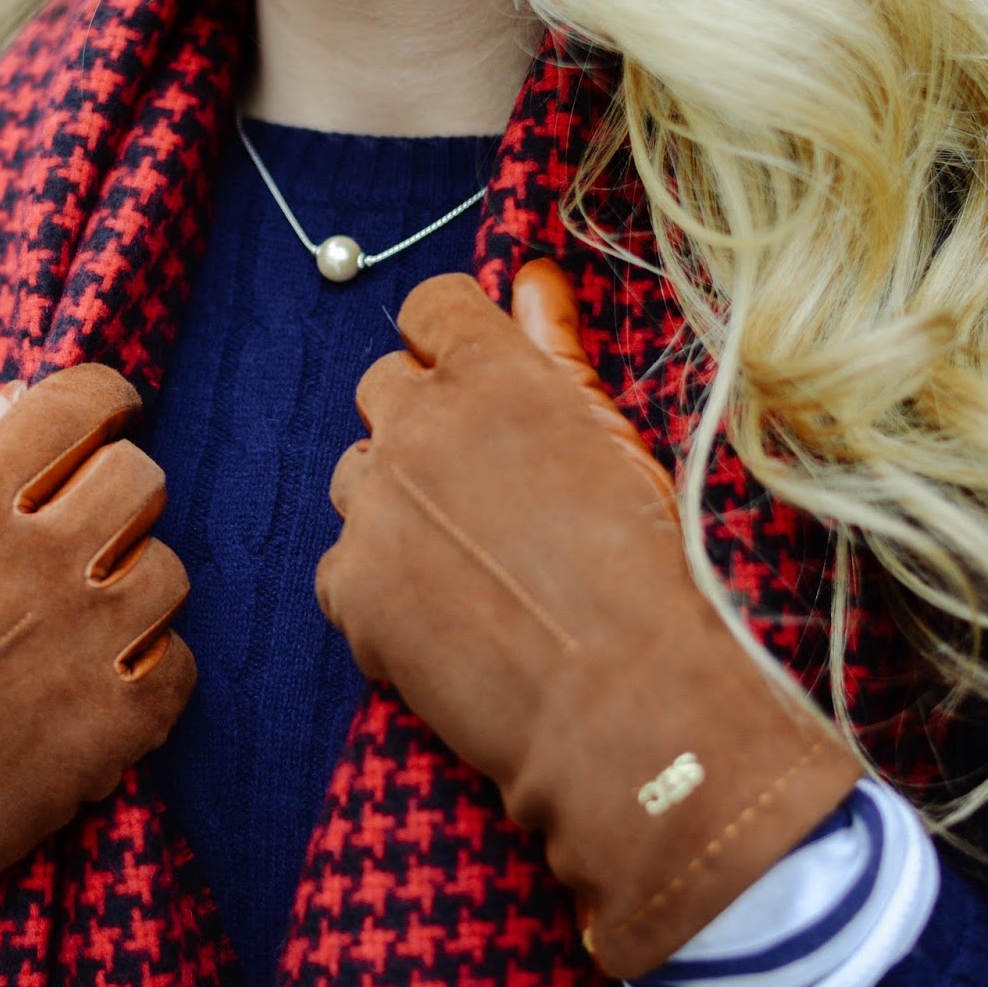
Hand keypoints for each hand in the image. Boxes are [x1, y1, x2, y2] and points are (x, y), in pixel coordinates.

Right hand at [0, 364, 194, 986]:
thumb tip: (19, 395)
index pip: (77, 404)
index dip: (106, 402)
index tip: (110, 421)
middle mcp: (33, 564)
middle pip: (142, 477)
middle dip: (123, 500)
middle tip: (92, 539)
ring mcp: (81, 643)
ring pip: (171, 570)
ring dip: (137, 595)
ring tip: (86, 630)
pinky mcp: (116, 724)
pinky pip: (180, 662)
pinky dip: (150, 677)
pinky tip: (102, 691)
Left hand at [316, 260, 862, 979]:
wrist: (626, 708)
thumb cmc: (644, 569)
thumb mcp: (612, 442)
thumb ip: (558, 350)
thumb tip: (532, 278)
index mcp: (493, 377)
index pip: (431, 308)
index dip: (450, 339)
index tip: (469, 376)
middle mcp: (420, 424)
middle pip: (383, 385)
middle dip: (422, 421)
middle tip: (478, 483)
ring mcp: (376, 505)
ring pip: (358, 471)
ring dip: (395, 499)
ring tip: (464, 556)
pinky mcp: (349, 583)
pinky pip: (343, 558)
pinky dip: (377, 580)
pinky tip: (439, 612)